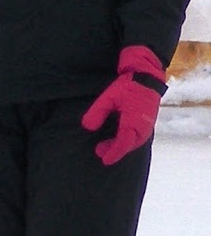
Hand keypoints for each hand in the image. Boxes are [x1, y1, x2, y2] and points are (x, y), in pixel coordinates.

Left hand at [81, 45, 166, 164]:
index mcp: (134, 120)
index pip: (124, 142)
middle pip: (129, 145)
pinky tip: (119, 138)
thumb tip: (87, 127)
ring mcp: (148, 124)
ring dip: (122, 146)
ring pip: (135, 142)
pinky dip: (128, 140)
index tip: (104, 159)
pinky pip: (138, 136)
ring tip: (106, 146)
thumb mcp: (109, 96)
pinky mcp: (148, 121)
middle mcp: (143, 125)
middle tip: (99, 151)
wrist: (147, 75)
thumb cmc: (129, 85)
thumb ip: (98, 112)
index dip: (113, 152)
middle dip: (115, 150)